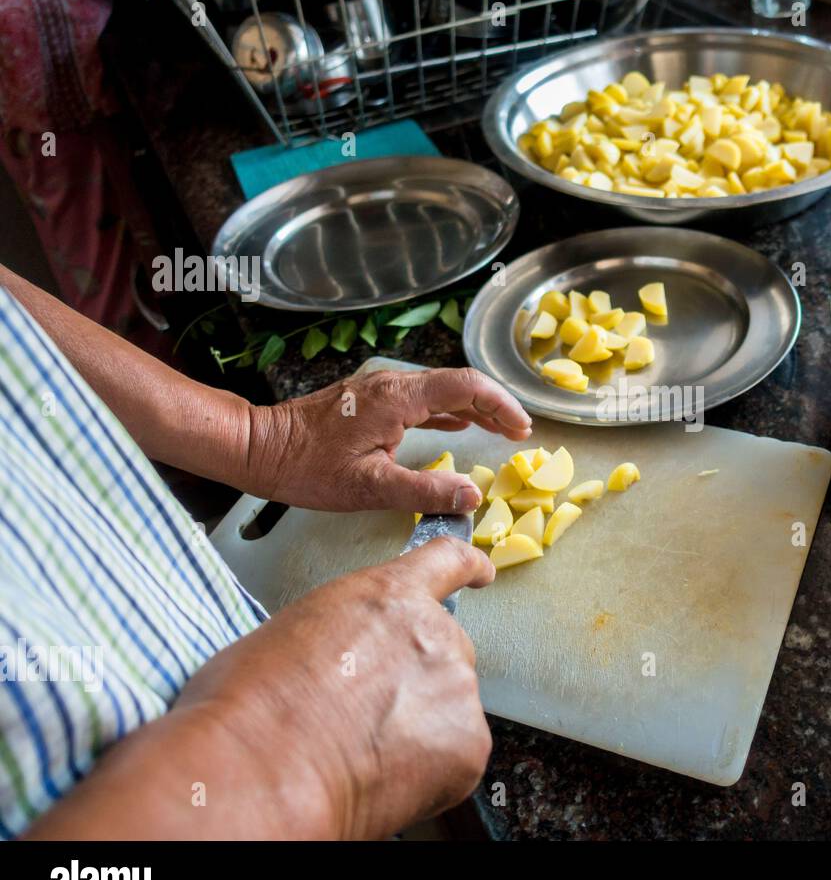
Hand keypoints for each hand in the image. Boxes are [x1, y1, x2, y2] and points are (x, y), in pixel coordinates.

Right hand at [27, 536, 497, 839]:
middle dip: (416, 679)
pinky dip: (430, 772)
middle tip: (366, 715)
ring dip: (420, 726)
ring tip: (361, 751)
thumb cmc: (248, 708)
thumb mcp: (289, 634)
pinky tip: (382, 777)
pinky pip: (457, 756)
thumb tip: (333, 659)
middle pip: (444, 650)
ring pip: (449, 706)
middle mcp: (433, 632)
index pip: (446, 562)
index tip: (480, 571)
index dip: (468, 566)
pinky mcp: (469, 743)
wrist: (258, 771)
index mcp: (386, 596)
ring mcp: (456, 687)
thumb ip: (339, 633)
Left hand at [245, 368, 530, 513]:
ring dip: (474, 408)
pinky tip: (459, 427)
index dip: (500, 405)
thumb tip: (473, 495)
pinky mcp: (371, 401)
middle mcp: (393, 385)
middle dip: (494, 406)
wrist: (259, 448)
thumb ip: (425, 490)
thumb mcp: (369, 487)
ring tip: (501, 431)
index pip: (465, 387)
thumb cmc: (308, 468)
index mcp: (398, 398)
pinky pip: (422, 400)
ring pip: (441, 390)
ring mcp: (381, 390)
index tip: (521, 429)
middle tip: (520, 433)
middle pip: (458, 384)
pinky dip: (449, 412)